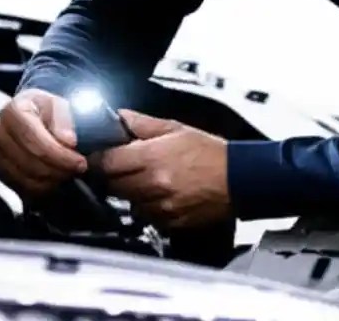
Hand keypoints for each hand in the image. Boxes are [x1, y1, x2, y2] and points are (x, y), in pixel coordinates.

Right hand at [0, 88, 87, 195]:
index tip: (79, 159)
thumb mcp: (62, 106)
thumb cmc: (50, 112)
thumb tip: (67, 140)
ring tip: (70, 170)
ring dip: (54, 178)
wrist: (39, 119)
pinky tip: (58, 176)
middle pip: (28, 160)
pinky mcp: (2, 173)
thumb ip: (65, 119)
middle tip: (80, 167)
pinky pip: (25, 189)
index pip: (30, 136)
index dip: (56, 152)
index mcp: (12, 111)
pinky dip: (45, 187)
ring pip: (27, 178)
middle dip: (59, 168)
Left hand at [98, 109, 230, 228]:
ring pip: (128, 203)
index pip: (106, 163)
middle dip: (113, 176)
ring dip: (130, 193)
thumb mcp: (175, 129)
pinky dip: (148, 207)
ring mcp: (161, 206)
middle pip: (112, 185)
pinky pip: (147, 216)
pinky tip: (159, 195)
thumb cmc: (210, 152)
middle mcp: (152, 184)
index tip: (100, 157)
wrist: (239, 179)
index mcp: (150, 157)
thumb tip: (119, 116)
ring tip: (145, 181)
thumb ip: (142, 124)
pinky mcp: (170, 222)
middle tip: (122, 168)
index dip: (99, 160)